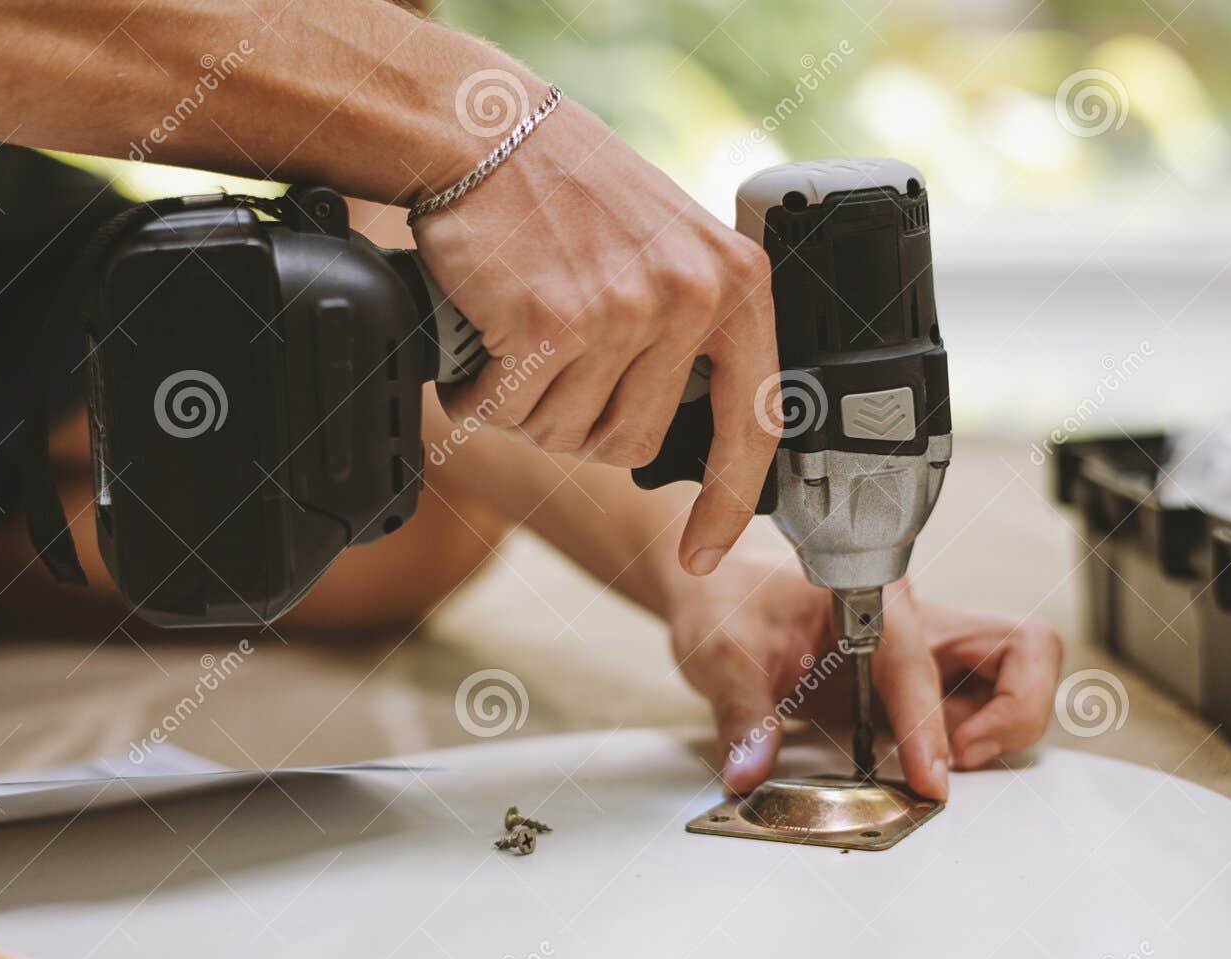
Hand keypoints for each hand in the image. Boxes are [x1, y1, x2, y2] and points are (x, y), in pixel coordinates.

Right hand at [413, 97, 779, 576]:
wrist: (483, 134)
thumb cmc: (568, 193)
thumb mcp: (669, 246)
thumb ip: (692, 329)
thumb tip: (686, 431)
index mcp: (734, 282)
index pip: (753, 421)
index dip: (727, 501)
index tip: (702, 552)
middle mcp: (689, 297)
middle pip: (634, 444)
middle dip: (580, 426)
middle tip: (549, 368)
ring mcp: (623, 312)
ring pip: (566, 436)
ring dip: (525, 409)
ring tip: (514, 340)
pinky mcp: (551, 324)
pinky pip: (508, 413)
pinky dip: (478, 396)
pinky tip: (477, 343)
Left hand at [666, 554, 1062, 797]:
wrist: (723, 595)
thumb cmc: (731, 602)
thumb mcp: (721, 654)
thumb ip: (741, 712)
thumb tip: (752, 768)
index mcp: (872, 597)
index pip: (921, 662)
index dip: (929, 723)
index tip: (931, 776)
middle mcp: (916, 621)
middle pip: (1022, 651)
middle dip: (1016, 710)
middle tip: (960, 759)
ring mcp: (928, 654)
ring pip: (1017, 680)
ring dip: (1005, 727)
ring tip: (944, 764)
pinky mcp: (924, 687)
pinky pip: (983, 711)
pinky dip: (980, 741)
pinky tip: (930, 763)